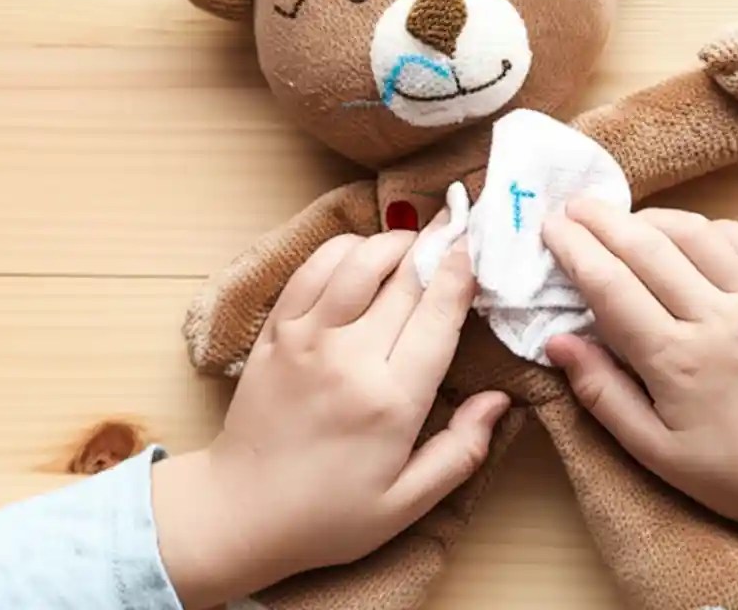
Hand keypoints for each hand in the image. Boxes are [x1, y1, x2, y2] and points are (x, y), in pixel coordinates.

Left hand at [152, 225, 508, 609]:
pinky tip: (363, 253)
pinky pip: (311, 270)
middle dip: (438, 243)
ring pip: (357, 261)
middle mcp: (349, 359)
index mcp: (391, 401)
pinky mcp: (274, 333)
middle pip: (404, 278)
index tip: (480, 244)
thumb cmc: (328, 516)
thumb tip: (499, 400)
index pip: (438, 315)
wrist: (238, 514)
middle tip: (461, 223)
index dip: (463, 271)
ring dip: (392, 241)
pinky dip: (342, 250)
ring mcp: (305, 340)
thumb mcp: (407, 503)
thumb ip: (461, 451)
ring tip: (415, 242)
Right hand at [543, 200, 737, 598]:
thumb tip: (557, 340)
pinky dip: (703, 227)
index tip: (549, 227)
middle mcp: (716, 319)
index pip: (611, 286)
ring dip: (650, 217)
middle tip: (570, 206)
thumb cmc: (733, 473)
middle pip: (647, 247)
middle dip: (602, 220)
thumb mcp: (654, 451)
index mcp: (677, 361)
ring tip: (619, 219)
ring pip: (694, 232)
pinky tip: (681, 236)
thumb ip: (602, 393)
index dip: (575, 250)